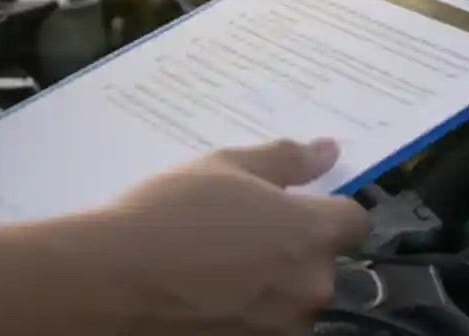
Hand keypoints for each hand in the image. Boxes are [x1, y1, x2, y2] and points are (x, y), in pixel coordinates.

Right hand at [101, 139, 370, 334]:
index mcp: (311, 234)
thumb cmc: (170, 214)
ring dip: (269, 288)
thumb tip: (329, 150)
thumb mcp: (227, 166)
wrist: (114, 282)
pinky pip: (263, 327)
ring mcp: (283, 328)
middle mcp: (311, 288)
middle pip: (321, 265)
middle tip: (238, 238)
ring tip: (214, 271)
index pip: (354, 221)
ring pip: (292, 301)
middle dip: (291, 253)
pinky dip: (244, 315)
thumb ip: (287, 160)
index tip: (291, 208)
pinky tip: (205, 299)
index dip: (328, 210)